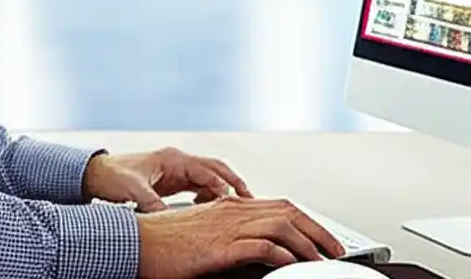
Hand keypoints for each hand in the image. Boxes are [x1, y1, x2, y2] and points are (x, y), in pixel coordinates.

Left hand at [82, 147, 252, 211]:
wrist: (95, 174)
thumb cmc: (111, 176)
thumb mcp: (134, 191)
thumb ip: (153, 206)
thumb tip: (170, 221)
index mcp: (173, 159)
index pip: (208, 171)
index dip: (224, 187)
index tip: (237, 203)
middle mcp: (178, 162)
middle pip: (216, 170)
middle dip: (234, 184)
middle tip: (252, 201)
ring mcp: (176, 170)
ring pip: (210, 178)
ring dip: (224, 191)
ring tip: (238, 209)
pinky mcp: (171, 181)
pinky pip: (199, 186)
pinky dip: (209, 196)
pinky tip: (211, 210)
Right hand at [135, 196, 346, 277]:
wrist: (134, 243)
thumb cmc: (162, 242)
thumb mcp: (203, 235)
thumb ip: (229, 237)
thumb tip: (255, 251)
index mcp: (228, 206)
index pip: (278, 206)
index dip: (306, 220)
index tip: (322, 237)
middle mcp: (231, 210)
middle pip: (287, 211)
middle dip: (317, 230)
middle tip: (336, 249)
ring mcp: (226, 226)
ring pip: (281, 225)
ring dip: (308, 242)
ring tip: (322, 260)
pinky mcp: (218, 246)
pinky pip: (260, 245)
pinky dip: (282, 254)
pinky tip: (292, 264)